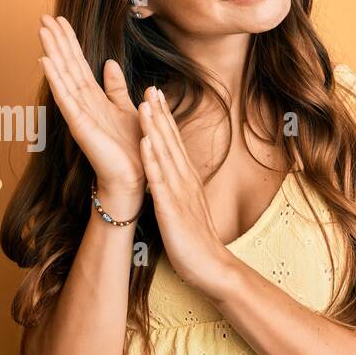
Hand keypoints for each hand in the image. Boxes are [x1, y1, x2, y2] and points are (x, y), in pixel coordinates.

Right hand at [37, 14, 143, 208]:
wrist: (131, 177)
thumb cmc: (128, 148)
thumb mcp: (125, 109)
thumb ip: (115, 88)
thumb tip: (109, 64)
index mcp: (94, 97)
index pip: (78, 63)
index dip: (69, 41)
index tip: (59, 19)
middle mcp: (83, 102)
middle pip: (67, 64)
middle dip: (57, 39)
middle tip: (44, 16)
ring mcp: (78, 112)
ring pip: (63, 75)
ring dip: (52, 51)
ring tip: (42, 30)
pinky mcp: (79, 124)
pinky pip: (65, 97)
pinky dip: (55, 78)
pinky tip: (46, 60)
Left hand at [137, 85, 237, 298]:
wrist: (211, 268)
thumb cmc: (194, 240)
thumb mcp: (184, 207)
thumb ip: (176, 189)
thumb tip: (166, 175)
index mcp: (186, 180)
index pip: (174, 143)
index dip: (164, 118)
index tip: (155, 94)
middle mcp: (185, 180)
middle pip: (171, 141)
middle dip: (160, 113)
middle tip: (150, 86)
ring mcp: (179, 193)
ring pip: (165, 154)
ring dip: (155, 128)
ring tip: (144, 104)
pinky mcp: (172, 209)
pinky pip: (160, 181)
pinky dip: (152, 159)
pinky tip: (144, 142)